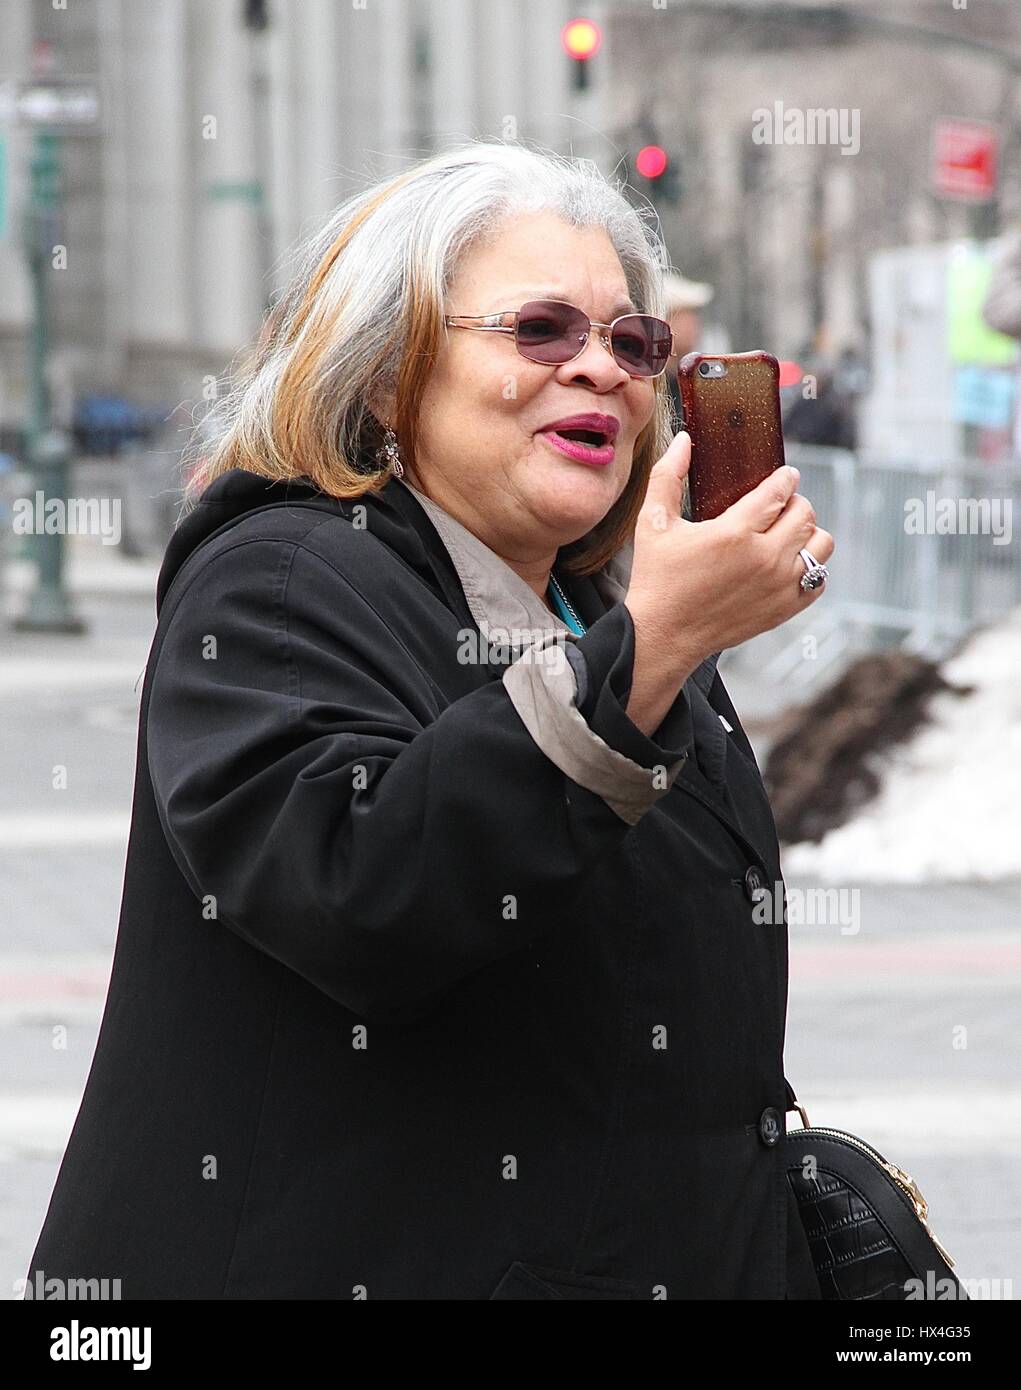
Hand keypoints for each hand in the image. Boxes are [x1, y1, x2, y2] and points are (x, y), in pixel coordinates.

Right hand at [622, 431, 834, 736]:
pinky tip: (786, 563)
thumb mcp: (653, 523)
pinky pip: (819, 578)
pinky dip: (810, 566)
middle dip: (795, 503)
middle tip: (779, 505)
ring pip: (820, 545)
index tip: (785, 475)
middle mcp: (764, 558)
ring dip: (808, 533)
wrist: (663, 636)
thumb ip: (668, 476)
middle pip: (805, 514)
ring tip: (786, 534)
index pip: (779, 492)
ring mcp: (778, 586)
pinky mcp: (784, 609)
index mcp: (734, 533)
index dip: (785, 478)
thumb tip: (683, 440)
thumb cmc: (656, 579)